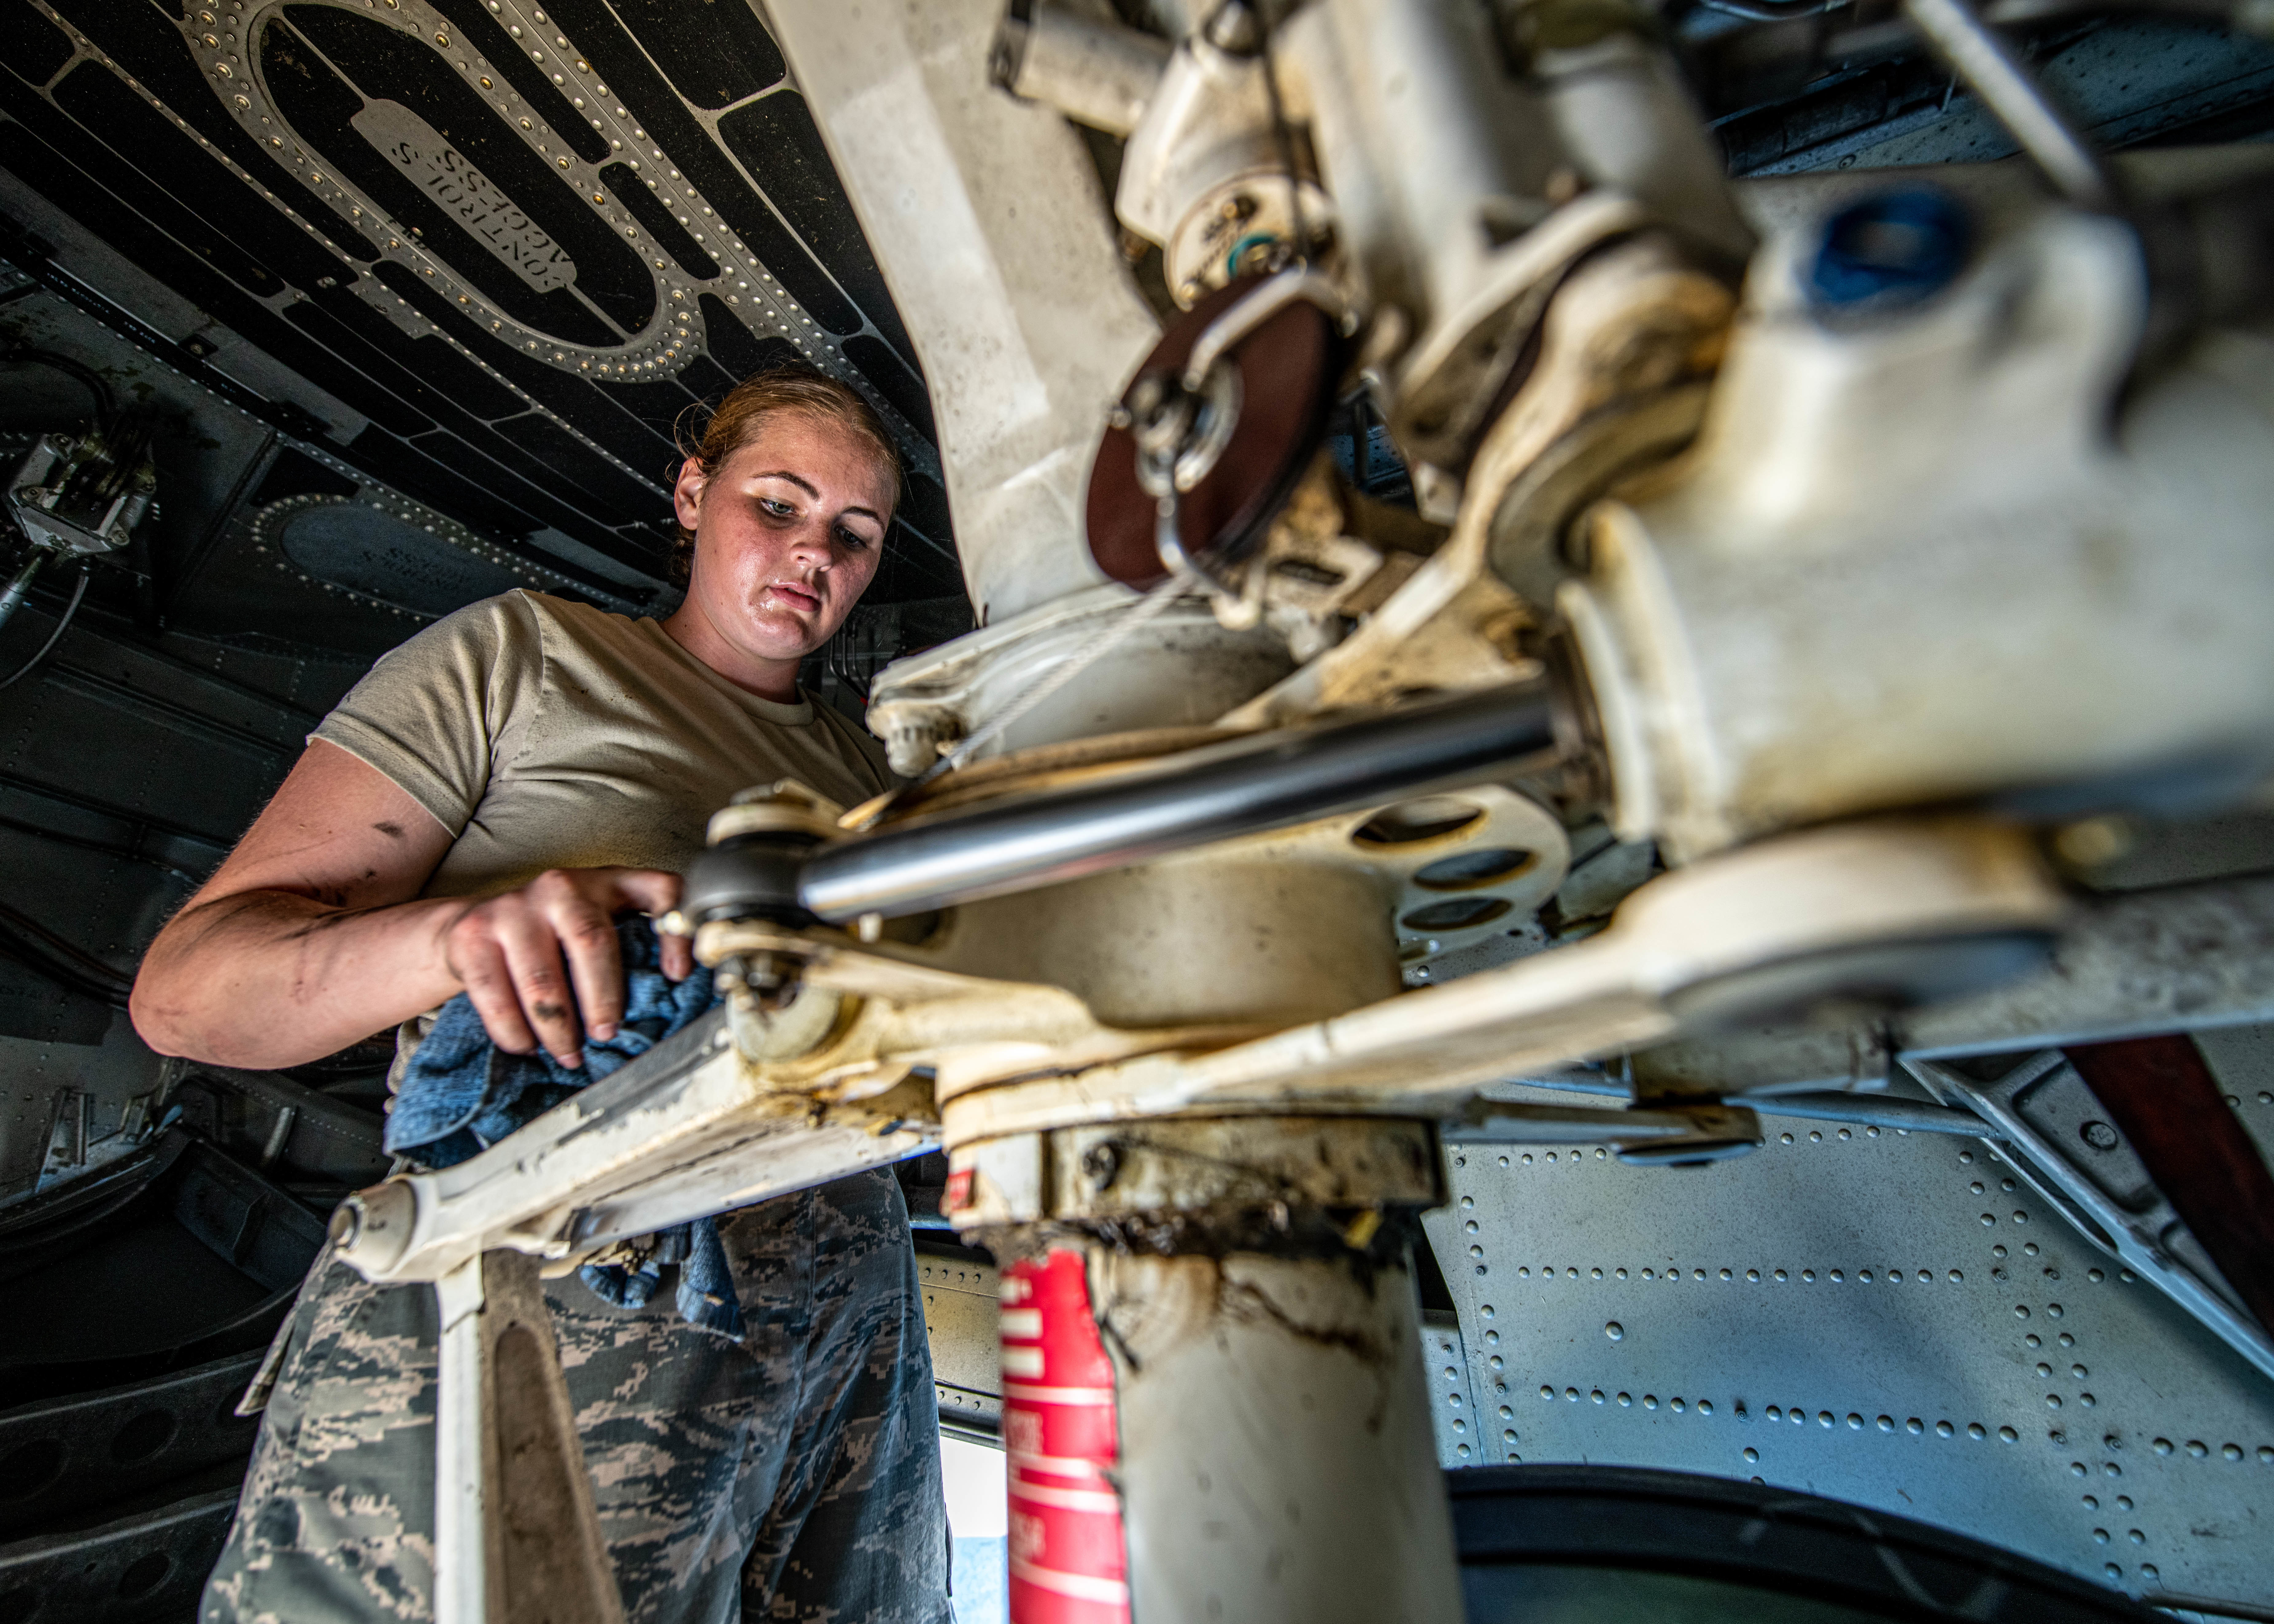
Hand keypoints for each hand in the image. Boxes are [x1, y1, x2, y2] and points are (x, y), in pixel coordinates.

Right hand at [439, 868, 691, 1066]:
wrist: (473, 927)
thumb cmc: (551, 937)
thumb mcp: (595, 927)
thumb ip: (629, 949)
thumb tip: (662, 1008)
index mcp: (607, 883)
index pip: (659, 890)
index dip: (674, 932)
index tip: (678, 977)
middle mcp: (561, 887)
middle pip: (592, 942)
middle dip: (602, 999)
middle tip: (606, 1036)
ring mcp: (513, 908)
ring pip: (542, 978)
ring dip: (558, 1027)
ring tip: (569, 1054)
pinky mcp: (473, 936)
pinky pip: (495, 993)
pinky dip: (513, 1029)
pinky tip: (526, 1045)